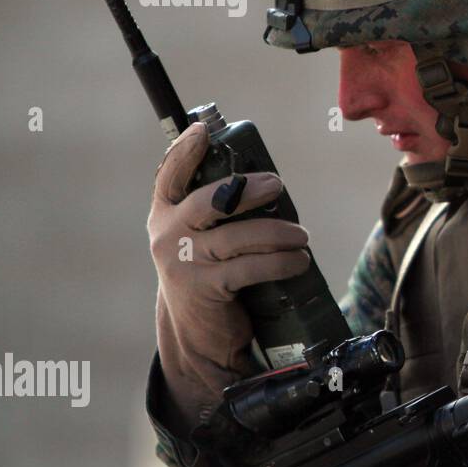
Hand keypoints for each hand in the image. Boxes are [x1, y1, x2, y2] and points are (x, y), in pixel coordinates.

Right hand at [148, 122, 310, 426]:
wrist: (197, 335)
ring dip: (278, 233)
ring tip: (302, 236)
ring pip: (237, 237)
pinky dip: (280, 263)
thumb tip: (267, 183)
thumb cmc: (209, 274)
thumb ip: (218, 212)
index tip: (204, 131)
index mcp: (164, 214)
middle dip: (246, 190)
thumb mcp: (201, 240)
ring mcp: (183, 262)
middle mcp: (167, 234)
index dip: (185, 151)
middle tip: (277, 185)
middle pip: (208, 202)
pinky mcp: (205, 288)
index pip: (169, 176)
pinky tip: (299, 261)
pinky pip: (249, 268)